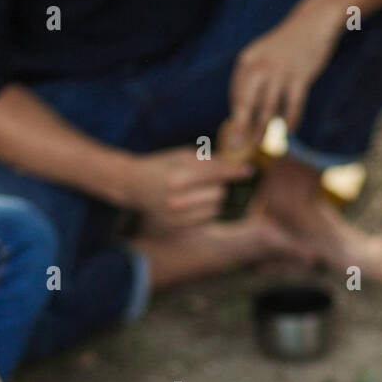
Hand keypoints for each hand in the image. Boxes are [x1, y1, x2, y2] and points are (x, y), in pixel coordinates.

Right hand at [127, 148, 253, 229]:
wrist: (134, 184)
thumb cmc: (162, 165)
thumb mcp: (183, 155)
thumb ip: (209, 162)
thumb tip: (237, 167)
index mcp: (178, 177)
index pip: (215, 174)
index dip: (234, 171)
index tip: (248, 171)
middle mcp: (177, 199)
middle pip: (218, 193)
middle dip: (219, 185)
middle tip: (208, 180)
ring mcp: (176, 215)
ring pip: (215, 208)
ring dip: (213, 199)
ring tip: (198, 191)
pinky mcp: (177, 226)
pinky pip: (205, 218)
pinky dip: (205, 210)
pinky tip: (192, 203)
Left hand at [230, 5, 341, 138]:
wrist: (312, 23)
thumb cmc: (285, 46)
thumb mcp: (262, 56)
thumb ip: (252, 79)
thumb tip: (244, 111)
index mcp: (247, 61)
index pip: (236, 95)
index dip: (235, 116)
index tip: (234, 133)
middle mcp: (260, 66)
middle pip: (247, 104)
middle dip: (242, 128)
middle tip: (238, 146)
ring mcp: (280, 72)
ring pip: (269, 109)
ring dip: (264, 129)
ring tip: (262, 142)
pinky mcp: (300, 77)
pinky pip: (293, 106)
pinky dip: (290, 121)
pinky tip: (289, 131)